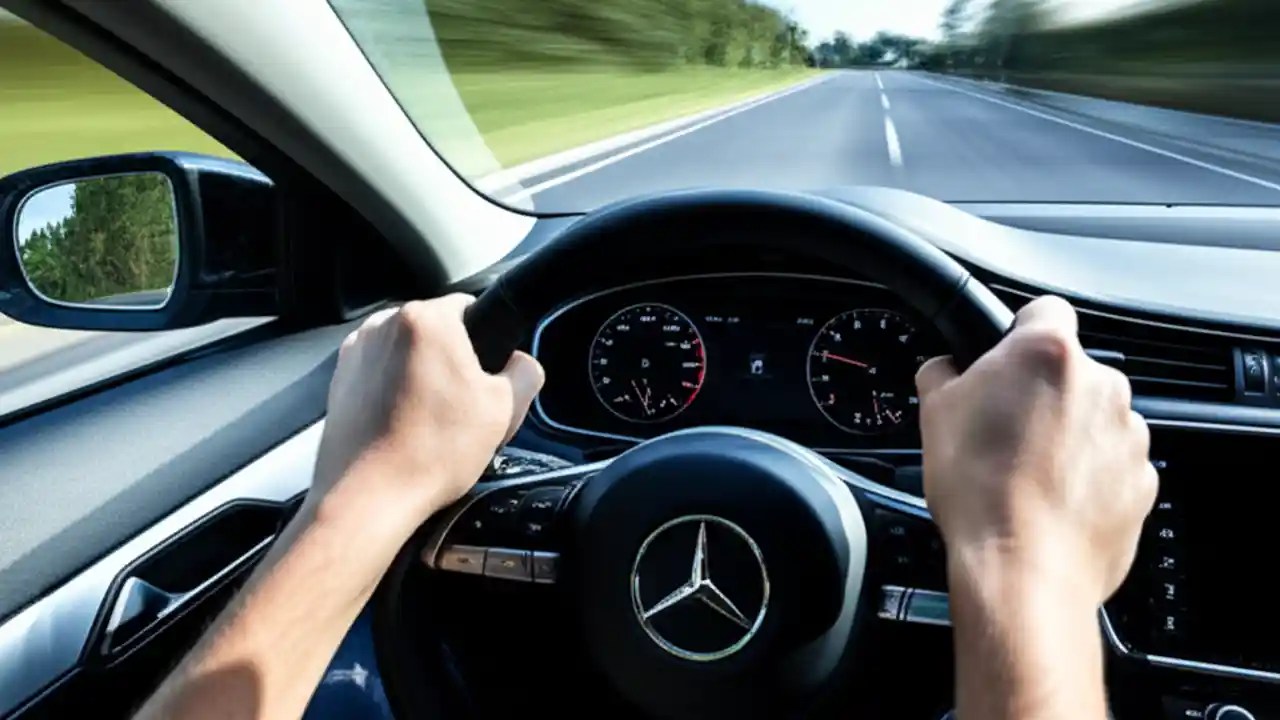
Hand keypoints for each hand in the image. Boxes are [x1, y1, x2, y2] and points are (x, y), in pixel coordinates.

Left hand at [311, 294, 543, 537]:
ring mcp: (354, 352)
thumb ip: (525, 371)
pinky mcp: (337, 381)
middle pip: (436, 332)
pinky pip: (379, 376)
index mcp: (426, 319)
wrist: (370, 497)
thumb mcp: (505, 409)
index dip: (488, 342)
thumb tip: (520, 363)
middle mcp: (383, 325)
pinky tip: (404, 428)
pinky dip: (393, 394)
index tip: (487, 376)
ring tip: (431, 422)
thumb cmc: (434, 451)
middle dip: (452, 361)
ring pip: (406, 354)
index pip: (470, 307)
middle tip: (463, 406)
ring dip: (421, 376)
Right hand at [915, 295, 1156, 603]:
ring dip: (1066, 434)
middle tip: (1000, 428)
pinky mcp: (1143, 480)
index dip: (1016, 333)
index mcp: (1048, 353)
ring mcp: (1129, 434)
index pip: (1042, 309)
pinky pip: (1111, 464)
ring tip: (1023, 472)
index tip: (1001, 359)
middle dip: (1040, 392)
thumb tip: (947, 369)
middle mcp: (1101, 384)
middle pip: (1069, 369)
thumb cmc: (979, 492)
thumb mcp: (933, 414)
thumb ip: (944, 373)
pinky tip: (1049, 499)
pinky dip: (1087, 476)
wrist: (1022, 570)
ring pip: (1093, 418)